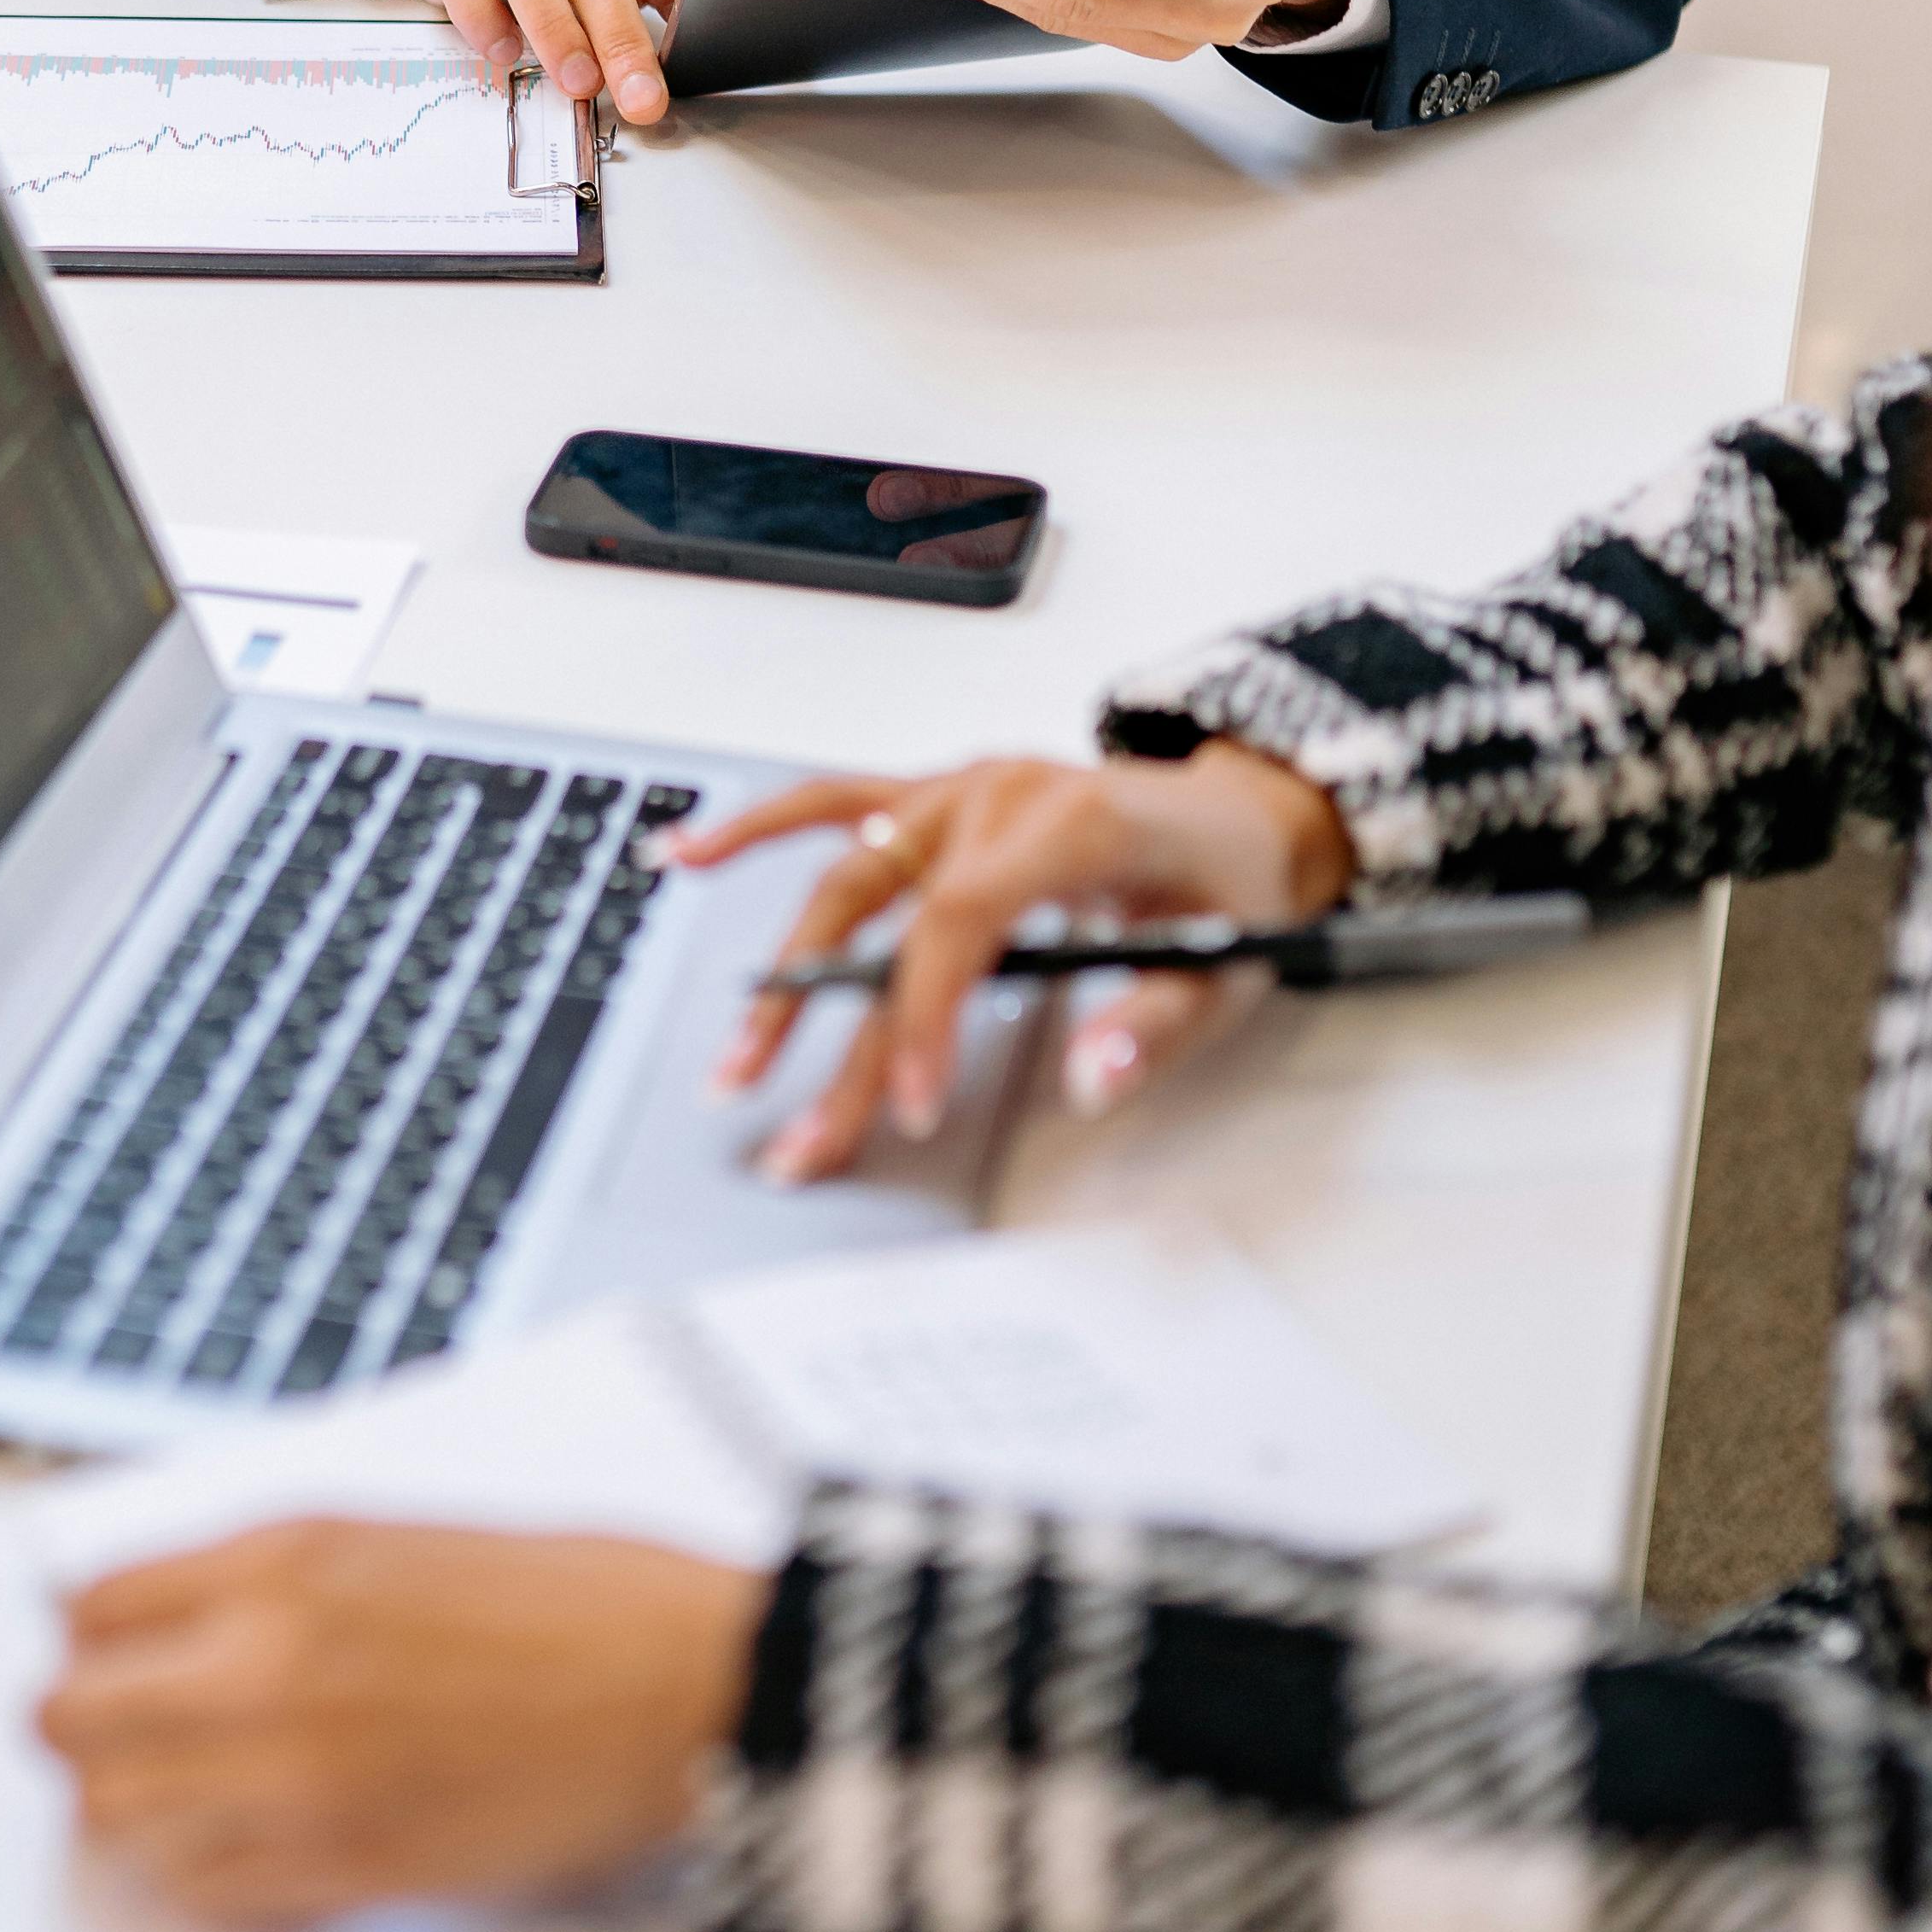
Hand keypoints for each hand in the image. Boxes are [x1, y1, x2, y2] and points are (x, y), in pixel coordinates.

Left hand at [40, 1518, 766, 1930]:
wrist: (686, 1684)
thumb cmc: (579, 1598)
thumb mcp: (397, 1530)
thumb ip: (275, 1572)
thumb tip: (180, 1616)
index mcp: (283, 1559)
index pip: (91, 1607)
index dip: (94, 1639)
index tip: (118, 1656)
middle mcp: (266, 1662)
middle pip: (69, 1722)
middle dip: (86, 1729)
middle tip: (129, 1736)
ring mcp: (298, 1776)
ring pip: (113, 1821)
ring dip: (132, 1811)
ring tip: (185, 1799)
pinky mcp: (346, 1869)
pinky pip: (202, 1895)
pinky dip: (203, 1879)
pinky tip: (249, 1848)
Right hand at [671, 738, 1353, 1181]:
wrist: (1245, 809)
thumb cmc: (1231, 883)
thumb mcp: (1231, 964)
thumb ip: (1157, 1023)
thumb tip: (1093, 1078)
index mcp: (1070, 826)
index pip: (964, 923)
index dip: (928, 1017)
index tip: (915, 1108)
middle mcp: (999, 797)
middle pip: (887, 922)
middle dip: (838, 1043)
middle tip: (803, 1140)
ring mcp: (960, 792)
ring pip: (844, 875)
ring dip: (786, 972)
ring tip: (739, 1061)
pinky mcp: (938, 798)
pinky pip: (833, 800)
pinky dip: (758, 827)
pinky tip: (687, 853)